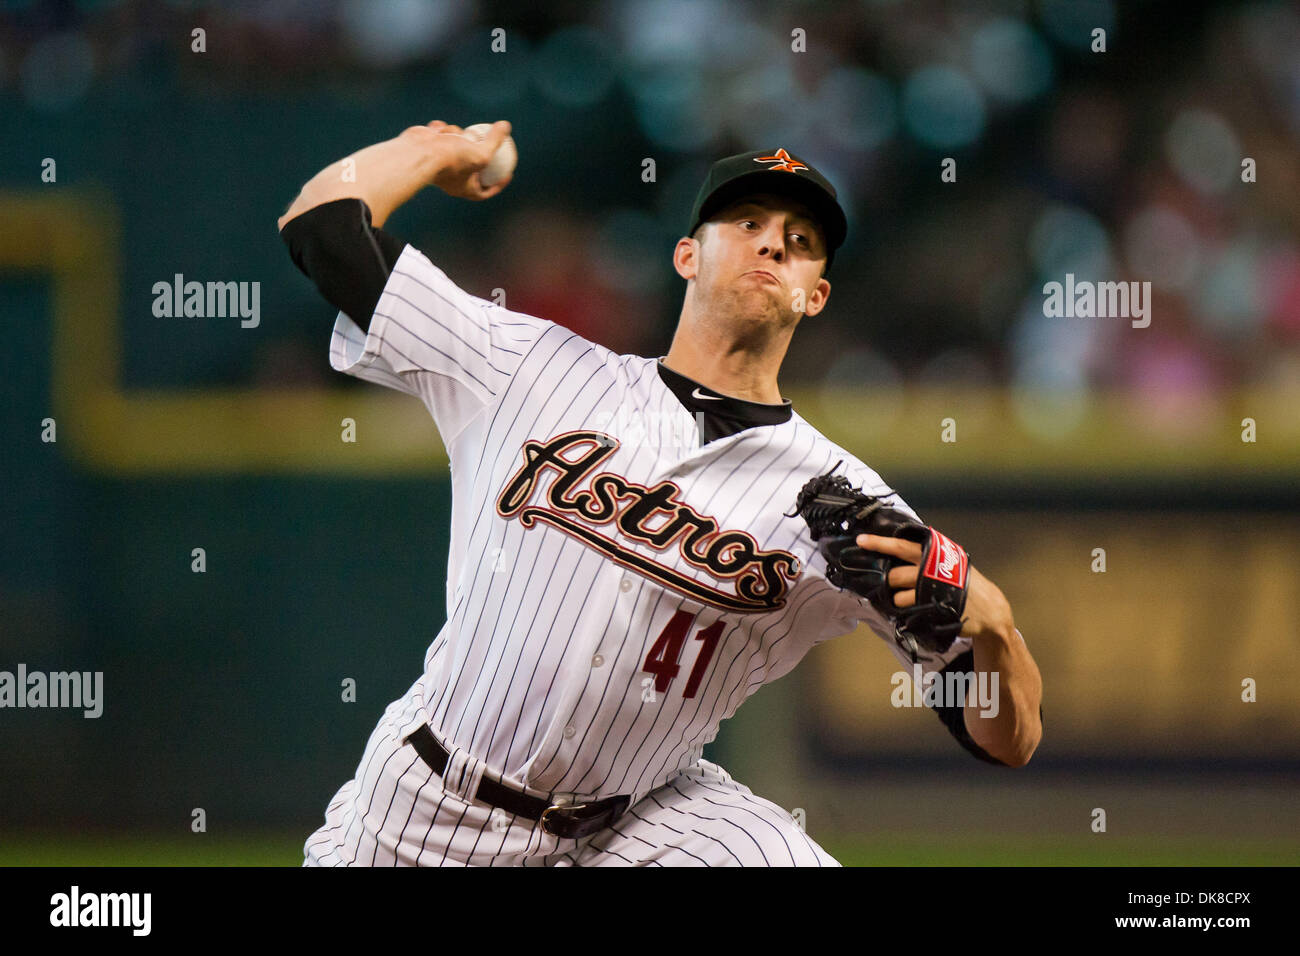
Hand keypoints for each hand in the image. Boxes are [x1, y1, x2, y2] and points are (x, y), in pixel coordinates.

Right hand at [408, 120, 513, 199]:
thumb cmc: (451, 158)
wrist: (418, 154)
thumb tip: (506, 126)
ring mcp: (438, 163)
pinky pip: (440, 135)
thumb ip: (495, 140)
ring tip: (456, 132)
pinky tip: (438, 128)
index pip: (484, 191)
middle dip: (478, 152)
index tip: (508, 173)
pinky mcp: (428, 149)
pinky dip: (441, 130)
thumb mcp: (481, 152)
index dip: (498, 184)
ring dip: (457, 134)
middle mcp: (451, 178)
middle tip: (489, 142)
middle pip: (471, 165)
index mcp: (463, 188)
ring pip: (456, 143)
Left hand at [855, 533, 1015, 642]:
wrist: (989, 607)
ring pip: (899, 595)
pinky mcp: (930, 607)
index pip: (901, 546)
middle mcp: (929, 569)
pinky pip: (908, 609)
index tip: (861, 540)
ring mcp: (930, 589)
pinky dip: (910, 610)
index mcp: (933, 553)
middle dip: (893, 582)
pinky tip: (924, 608)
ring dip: (902, 598)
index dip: (879, 543)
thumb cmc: (965, 582)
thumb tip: (897, 550)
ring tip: (919, 598)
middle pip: (894, 575)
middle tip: (904, 585)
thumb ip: (926, 556)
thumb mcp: (949, 562)